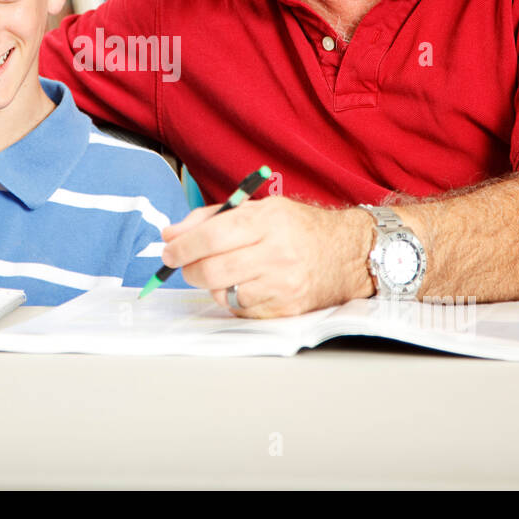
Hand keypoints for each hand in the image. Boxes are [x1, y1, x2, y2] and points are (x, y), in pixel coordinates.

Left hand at [159, 197, 374, 317]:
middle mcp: (277, 253)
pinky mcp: (287, 308)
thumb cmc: (299, 228)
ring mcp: (283, 284)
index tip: (168, 250)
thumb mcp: (261, 208)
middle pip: (213, 270)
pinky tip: (243, 285)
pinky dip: (233, 299)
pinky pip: (242, 310)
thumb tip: (170, 234)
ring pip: (224, 293)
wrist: (349, 253)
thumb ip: (212, 218)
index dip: (182, 247)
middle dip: (189, 270)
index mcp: (268, 220)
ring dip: (211, 285)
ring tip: (221, 273)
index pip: (211, 236)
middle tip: (186, 266)